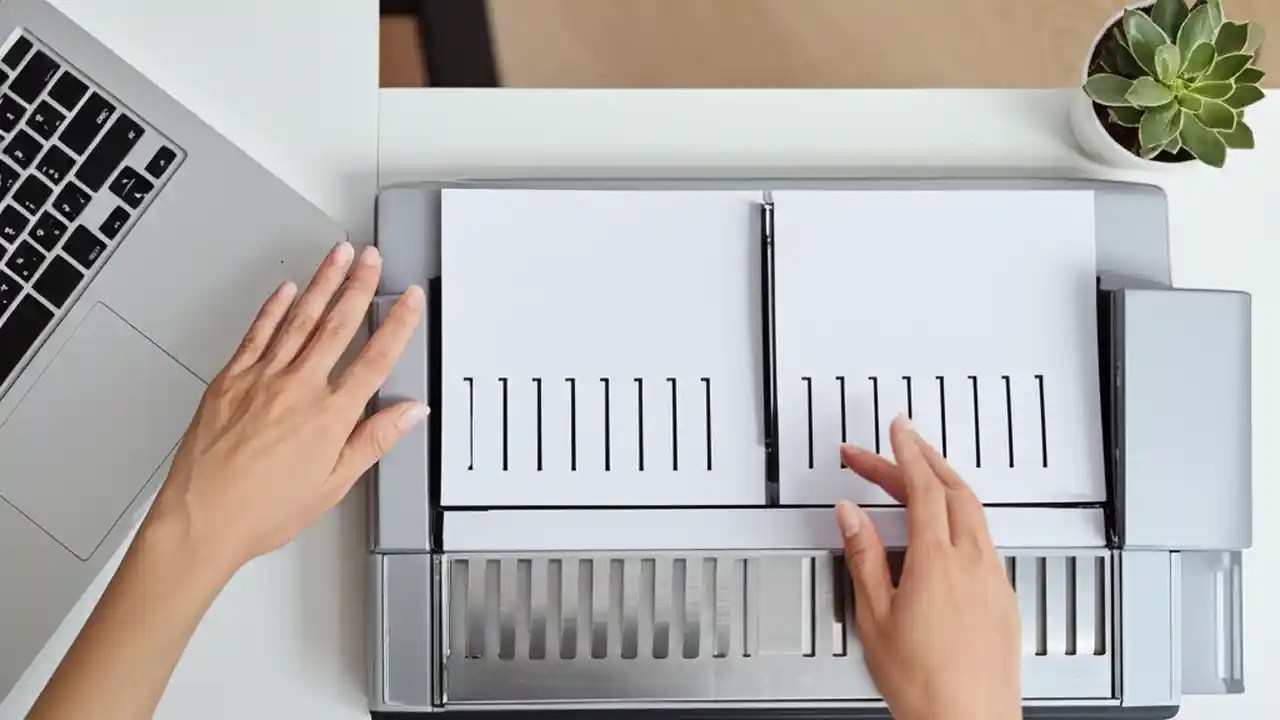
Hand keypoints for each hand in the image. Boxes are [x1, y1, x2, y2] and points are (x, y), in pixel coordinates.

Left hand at [145, 242, 426, 570]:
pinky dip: (274, 308)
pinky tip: (287, 290)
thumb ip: (374, 440)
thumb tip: (409, 413)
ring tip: (338, 256)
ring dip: (323, 283)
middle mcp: (298, 388)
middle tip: (372, 258)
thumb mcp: (334, 484)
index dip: (398, 325)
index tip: (409, 300)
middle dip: (359, 285)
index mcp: (330, 416)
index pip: (375, 359)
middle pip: (338, 325)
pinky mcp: (230, 380)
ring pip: (300, 318)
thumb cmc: (262, 510)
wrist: (201, 518)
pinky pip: (258, 333)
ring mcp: (261, 378)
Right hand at [835, 416, 1020, 719]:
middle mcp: (974, 563)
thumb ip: (864, 557)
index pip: (923, 487)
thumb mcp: (875, 617)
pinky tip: (946, 530)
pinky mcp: (1004, 598)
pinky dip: (962, 518)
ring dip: (947, 485)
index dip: (906, 453)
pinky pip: (986, 540)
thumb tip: (852, 515)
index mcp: (938, 561)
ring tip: (920, 477)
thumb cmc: (924, 684)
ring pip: (975, 513)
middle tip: (899, 443)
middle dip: (925, 459)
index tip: (895, 431)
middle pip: (954, 490)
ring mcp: (994, 580)